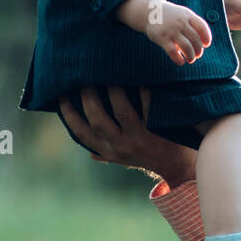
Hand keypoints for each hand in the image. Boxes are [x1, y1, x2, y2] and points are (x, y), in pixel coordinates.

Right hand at [58, 86, 196, 185]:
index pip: (82, 134)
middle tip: (84, 79)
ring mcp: (140, 138)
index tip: (60, 97)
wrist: (180, 166)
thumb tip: (88, 152)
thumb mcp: (125, 160)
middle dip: (88, 99)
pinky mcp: (157, 129)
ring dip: (114, 91)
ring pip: (122, 111)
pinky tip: (139, 77)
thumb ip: (106, 155)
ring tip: (108, 73)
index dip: (69, 115)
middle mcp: (122, 146)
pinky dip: (143, 91)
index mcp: (109, 151)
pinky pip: (148, 106)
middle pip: (98, 121)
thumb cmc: (149, 158)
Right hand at [143, 0, 211, 64]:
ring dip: (191, 56)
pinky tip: (181, 62)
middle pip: (195, 39)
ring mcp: (170, 30)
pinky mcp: (161, 38)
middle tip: (198, 55)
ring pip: (186, 46)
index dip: (207, 37)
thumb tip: (203, 44)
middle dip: (199, 49)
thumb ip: (193, 25)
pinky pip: (172, 51)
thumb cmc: (170, 16)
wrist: (149, 12)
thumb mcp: (182, 14)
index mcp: (187, 15)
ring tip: (191, 59)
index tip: (206, 45)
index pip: (202, 27)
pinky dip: (178, 59)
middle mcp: (180, 22)